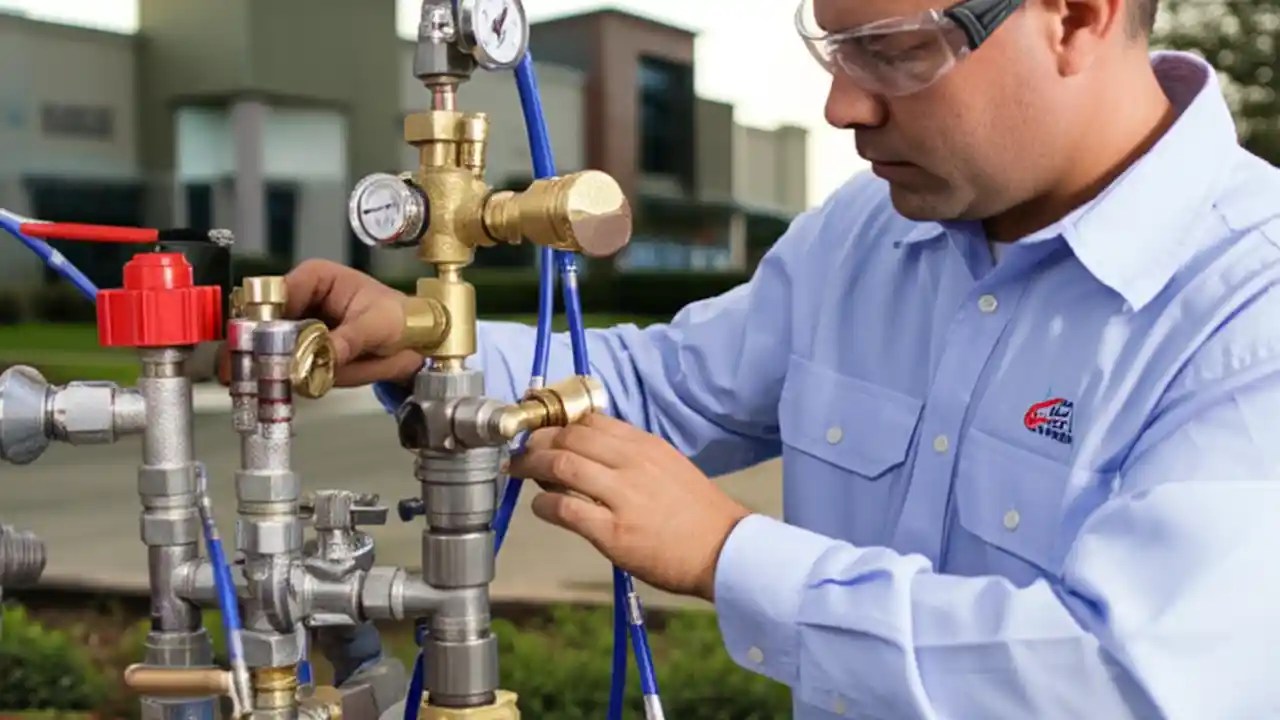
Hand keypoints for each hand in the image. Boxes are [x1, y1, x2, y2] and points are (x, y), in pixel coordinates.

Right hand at [217, 259, 423, 386]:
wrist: (416, 343)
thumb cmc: (401, 319)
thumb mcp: (378, 327)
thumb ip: (347, 341)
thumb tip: (319, 353)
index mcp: (316, 277)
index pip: (275, 293)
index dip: (263, 318)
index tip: (259, 345)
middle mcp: (301, 297)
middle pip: (261, 319)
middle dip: (254, 346)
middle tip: (244, 372)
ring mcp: (298, 324)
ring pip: (265, 342)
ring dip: (260, 363)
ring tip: (252, 383)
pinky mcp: (300, 348)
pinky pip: (280, 361)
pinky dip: (275, 374)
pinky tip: (270, 387)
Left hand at [509, 413, 751, 600]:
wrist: (725, 550)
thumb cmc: (698, 514)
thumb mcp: (668, 466)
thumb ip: (632, 456)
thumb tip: (592, 453)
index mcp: (645, 445)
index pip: (590, 421)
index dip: (558, 423)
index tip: (543, 431)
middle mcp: (632, 463)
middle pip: (569, 437)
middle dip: (537, 441)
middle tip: (522, 450)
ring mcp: (622, 496)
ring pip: (561, 465)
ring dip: (531, 466)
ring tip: (518, 471)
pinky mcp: (614, 532)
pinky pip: (565, 509)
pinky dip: (544, 505)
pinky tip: (540, 508)